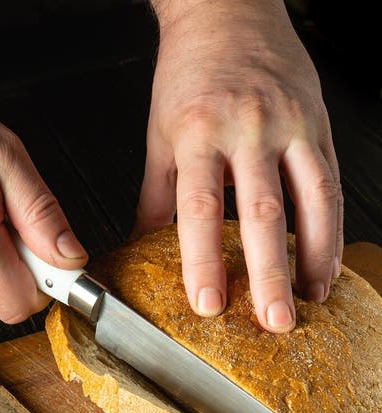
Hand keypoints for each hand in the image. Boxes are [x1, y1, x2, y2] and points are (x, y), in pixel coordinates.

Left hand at [137, 0, 342, 331]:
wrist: (227, 9)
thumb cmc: (190, 74)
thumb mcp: (160, 134)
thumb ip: (156, 195)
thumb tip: (140, 249)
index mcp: (199, 132)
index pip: (199, 208)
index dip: (203, 261)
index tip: (209, 304)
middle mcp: (248, 128)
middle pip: (262, 212)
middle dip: (270, 273)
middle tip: (274, 321)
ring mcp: (290, 124)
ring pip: (311, 198)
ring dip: (315, 256)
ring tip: (310, 300)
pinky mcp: (318, 124)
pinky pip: (329, 182)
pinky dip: (331, 228)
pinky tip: (325, 263)